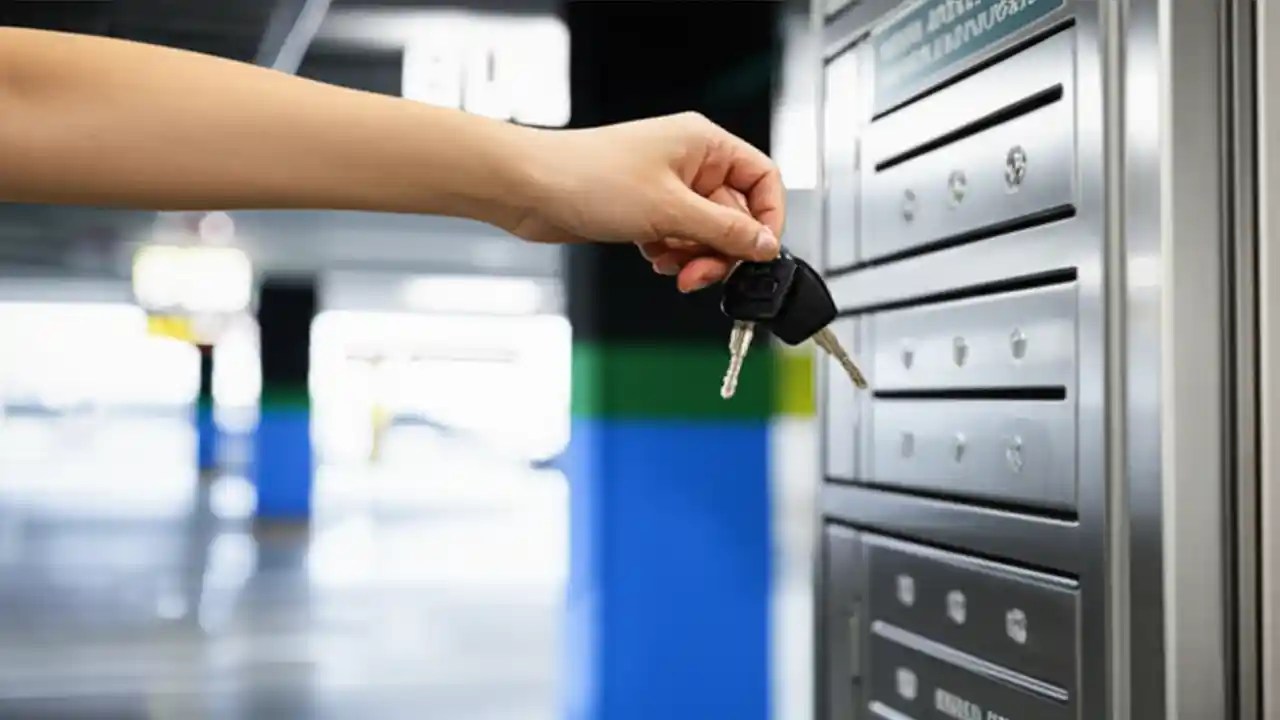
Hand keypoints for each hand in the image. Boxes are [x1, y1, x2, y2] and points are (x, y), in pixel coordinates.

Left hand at [504, 112, 784, 291]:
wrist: (529, 188)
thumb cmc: (588, 177)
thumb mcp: (669, 210)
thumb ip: (724, 230)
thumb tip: (765, 244)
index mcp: (704, 145)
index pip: (762, 179)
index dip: (767, 218)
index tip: (759, 253)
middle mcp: (690, 163)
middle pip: (734, 214)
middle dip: (719, 249)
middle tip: (700, 273)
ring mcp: (667, 187)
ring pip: (705, 233)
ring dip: (694, 257)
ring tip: (670, 266)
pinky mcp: (645, 210)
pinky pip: (678, 239)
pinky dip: (672, 255)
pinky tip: (653, 258)